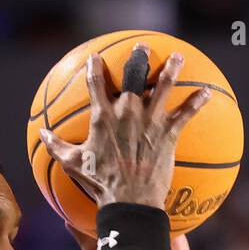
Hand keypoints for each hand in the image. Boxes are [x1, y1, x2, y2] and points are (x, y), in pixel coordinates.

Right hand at [39, 47, 208, 208]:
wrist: (129, 200)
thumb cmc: (99, 183)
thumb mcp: (72, 163)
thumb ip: (55, 145)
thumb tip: (41, 132)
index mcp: (103, 116)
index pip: (96, 83)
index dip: (95, 68)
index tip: (95, 58)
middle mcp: (128, 111)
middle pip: (134, 75)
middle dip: (138, 58)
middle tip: (142, 49)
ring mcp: (150, 120)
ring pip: (164, 86)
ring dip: (172, 70)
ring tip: (178, 59)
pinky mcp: (169, 133)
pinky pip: (186, 114)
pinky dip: (197, 102)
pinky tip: (207, 92)